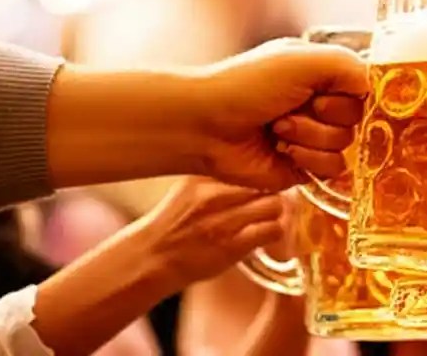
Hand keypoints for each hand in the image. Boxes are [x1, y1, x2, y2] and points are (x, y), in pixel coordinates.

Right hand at [134, 177, 285, 287]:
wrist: (150, 260)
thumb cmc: (172, 225)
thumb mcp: (188, 190)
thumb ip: (217, 179)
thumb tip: (252, 169)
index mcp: (202, 179)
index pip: (249, 165)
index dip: (263, 173)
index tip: (265, 182)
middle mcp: (212, 196)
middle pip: (266, 182)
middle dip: (273, 191)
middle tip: (270, 200)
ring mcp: (222, 222)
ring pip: (274, 205)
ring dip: (275, 212)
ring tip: (267, 217)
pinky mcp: (232, 246)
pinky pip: (272, 230)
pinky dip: (275, 231)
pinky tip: (266, 234)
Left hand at [194, 40, 368, 190]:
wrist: (204, 125)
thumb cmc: (247, 84)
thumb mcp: (303, 59)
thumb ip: (350, 65)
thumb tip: (376, 86)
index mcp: (323, 74)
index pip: (367, 86)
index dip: (355, 93)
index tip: (328, 92)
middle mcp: (322, 104)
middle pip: (359, 118)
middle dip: (326, 115)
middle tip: (293, 108)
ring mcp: (314, 137)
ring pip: (346, 144)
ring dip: (311, 137)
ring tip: (279, 129)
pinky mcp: (305, 167)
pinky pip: (333, 169)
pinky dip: (310, 160)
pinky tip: (282, 151)